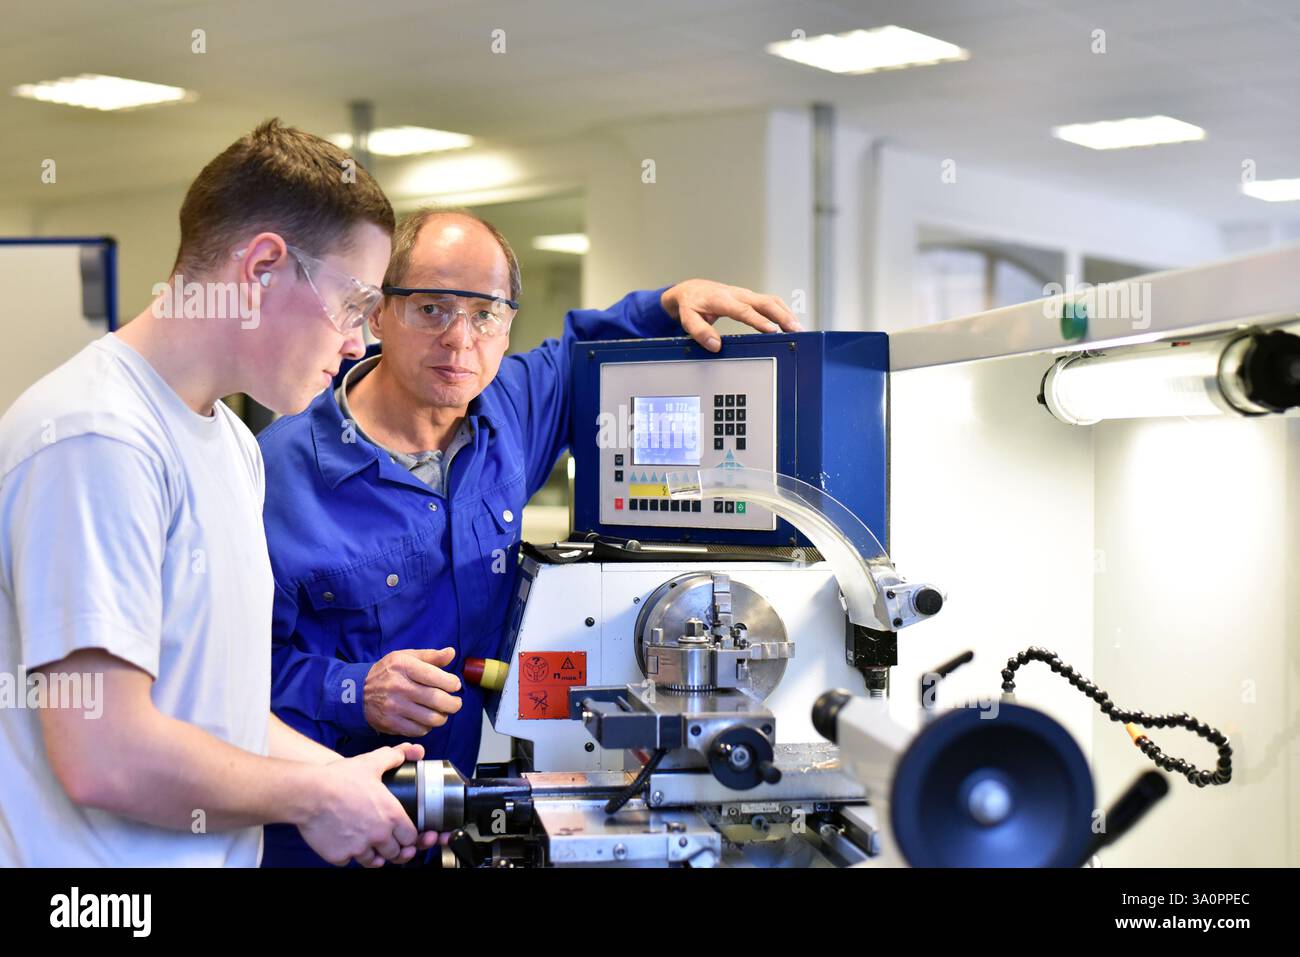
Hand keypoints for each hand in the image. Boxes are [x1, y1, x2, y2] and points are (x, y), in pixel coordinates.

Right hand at [298, 742, 428, 866]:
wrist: (308, 793)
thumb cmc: (339, 779)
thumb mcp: (371, 763)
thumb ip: (394, 757)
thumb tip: (411, 751)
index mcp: (392, 816)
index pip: (411, 838)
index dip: (409, 837)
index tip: (403, 834)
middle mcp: (378, 836)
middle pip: (396, 854)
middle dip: (392, 848)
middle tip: (385, 841)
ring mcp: (358, 848)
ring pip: (373, 861)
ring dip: (372, 854)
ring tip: (366, 843)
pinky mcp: (339, 856)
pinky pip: (348, 861)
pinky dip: (347, 854)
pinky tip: (344, 841)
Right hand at [364, 648, 462, 736]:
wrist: (357, 692)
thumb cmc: (387, 672)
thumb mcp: (405, 657)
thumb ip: (430, 656)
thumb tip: (451, 653)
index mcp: (404, 667)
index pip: (436, 676)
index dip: (452, 683)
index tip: (455, 685)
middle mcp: (400, 687)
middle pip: (438, 700)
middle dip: (454, 703)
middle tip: (455, 703)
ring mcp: (395, 707)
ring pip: (432, 718)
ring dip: (443, 717)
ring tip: (442, 711)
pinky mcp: (392, 723)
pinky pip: (420, 730)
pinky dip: (428, 726)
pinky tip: (427, 719)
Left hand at [661, 280, 803, 352]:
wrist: (693, 289)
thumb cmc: (692, 304)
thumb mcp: (688, 319)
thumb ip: (700, 332)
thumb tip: (715, 345)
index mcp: (722, 299)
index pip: (744, 310)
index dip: (759, 320)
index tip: (773, 330)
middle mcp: (737, 294)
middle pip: (765, 303)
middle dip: (783, 316)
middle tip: (796, 330)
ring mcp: (746, 295)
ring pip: (772, 301)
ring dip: (787, 314)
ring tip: (799, 330)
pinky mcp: (752, 298)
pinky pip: (771, 302)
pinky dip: (784, 311)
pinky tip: (792, 323)